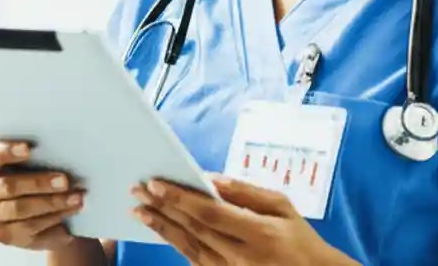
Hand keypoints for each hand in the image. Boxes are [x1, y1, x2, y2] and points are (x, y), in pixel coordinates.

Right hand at [0, 140, 86, 250]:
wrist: (47, 209)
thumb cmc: (41, 175)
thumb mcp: (39, 163)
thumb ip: (42, 156)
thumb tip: (65, 146)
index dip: (7, 153)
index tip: (28, 149)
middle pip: (9, 187)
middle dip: (39, 183)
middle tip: (65, 181)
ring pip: (20, 210)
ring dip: (52, 204)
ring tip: (77, 199)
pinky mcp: (7, 236)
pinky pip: (30, 229)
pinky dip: (54, 220)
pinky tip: (69, 213)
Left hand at [130, 176, 356, 265]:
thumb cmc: (299, 238)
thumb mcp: (282, 206)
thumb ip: (247, 192)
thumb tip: (212, 179)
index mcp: (257, 233)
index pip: (210, 213)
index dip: (181, 198)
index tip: (157, 183)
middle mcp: (239, 256)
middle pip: (193, 229)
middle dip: (163, 208)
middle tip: (138, 190)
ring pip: (187, 247)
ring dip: (161, 227)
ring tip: (140, 210)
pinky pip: (194, 259)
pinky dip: (175, 242)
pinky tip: (161, 229)